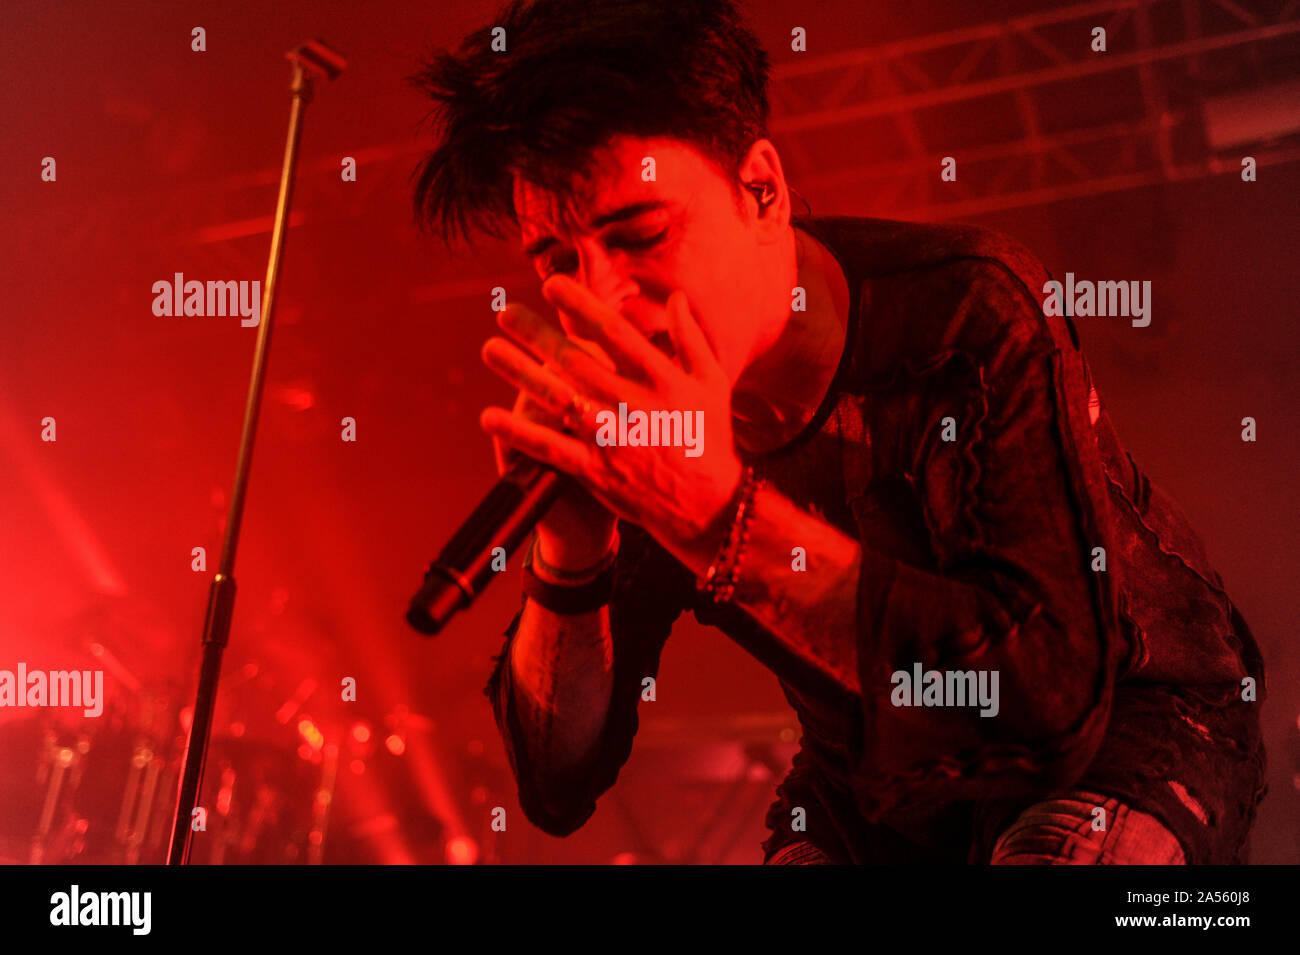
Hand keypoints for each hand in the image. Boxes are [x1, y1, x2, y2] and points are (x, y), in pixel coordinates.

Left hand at [479, 276, 743, 574]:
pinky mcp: (598, 472)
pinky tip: (489, 416)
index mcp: (663, 378)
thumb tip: (675, 296)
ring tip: (490, 350)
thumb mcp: (712, 382)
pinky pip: (552, 448)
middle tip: (505, 313)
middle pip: (577, 361)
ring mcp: (614, 439)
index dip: (581, 306)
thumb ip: (690, 337)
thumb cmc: (710, 437)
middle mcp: (635, 405)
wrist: (709, 506)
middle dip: (538, 335)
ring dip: (521, 374)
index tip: (552, 285)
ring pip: (559, 400)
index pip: (615, 333)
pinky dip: (520, 432)